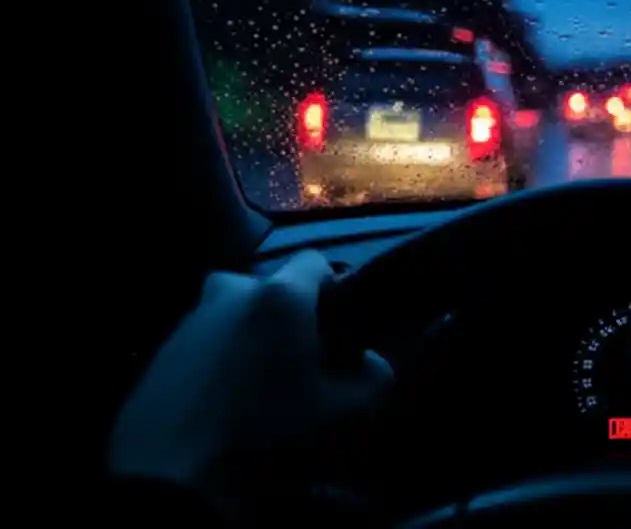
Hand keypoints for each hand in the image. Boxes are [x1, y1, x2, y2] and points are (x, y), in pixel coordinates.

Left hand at [109, 251, 391, 494]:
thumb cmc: (263, 424)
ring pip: (236, 310)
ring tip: (257, 380)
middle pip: (272, 288)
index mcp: (281, 296)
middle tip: (296, 357)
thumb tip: (374, 364)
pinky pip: (206, 336)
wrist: (171, 460)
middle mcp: (234, 289)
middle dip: (288, 314)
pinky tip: (222, 395)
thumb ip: (372, 380)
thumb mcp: (337, 410)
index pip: (315, 261)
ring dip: (250, 333)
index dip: (331, 287)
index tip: (335, 324)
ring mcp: (194, 314)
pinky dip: (219, 354)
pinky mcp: (165, 343)